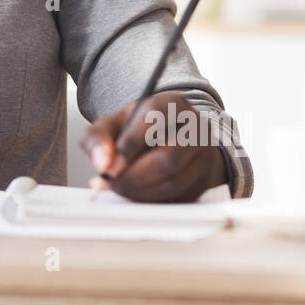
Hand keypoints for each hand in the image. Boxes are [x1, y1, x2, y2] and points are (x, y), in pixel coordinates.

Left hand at [79, 91, 227, 201]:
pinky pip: (179, 198)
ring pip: (174, 182)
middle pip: (167, 158)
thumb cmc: (137, 131)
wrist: (168, 141)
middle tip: (112, 183)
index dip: (128, 148)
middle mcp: (197, 127)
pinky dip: (154, 200)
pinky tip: (138, 193)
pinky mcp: (206, 181)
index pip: (153, 122)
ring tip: (121, 188)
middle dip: (133, 176)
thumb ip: (98, 138)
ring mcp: (206, 155)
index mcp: (173, 104)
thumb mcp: (113, 125)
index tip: (108, 168)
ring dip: (141, 192)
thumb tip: (103, 164)